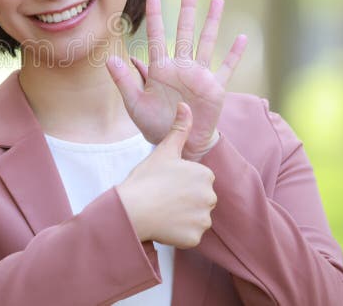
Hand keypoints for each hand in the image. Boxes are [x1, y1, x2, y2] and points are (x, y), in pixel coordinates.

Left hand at [107, 0, 246, 159]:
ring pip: (207, 43)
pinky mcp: (214, 88)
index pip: (156, 37)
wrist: (176, 142)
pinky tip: (243, 38)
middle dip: (188, 11)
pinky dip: (234, 54)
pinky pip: (226, 68)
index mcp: (160, 69)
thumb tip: (110, 58)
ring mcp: (199, 75)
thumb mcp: (135, 103)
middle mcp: (180, 67)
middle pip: (185, 33)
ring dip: (212, 22)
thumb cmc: (154, 123)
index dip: (155, 17)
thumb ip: (124, 81)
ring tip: (218, 0)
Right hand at [116, 102, 216, 247]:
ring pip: (196, 218)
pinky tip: (164, 225)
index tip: (165, 183)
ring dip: (183, 217)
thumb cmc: (146, 178)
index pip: (198, 180)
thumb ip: (179, 129)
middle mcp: (211, 197)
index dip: (181, 182)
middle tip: (163, 198)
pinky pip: (190, 236)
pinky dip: (179, 233)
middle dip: (185, 200)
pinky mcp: (195, 238)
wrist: (131, 209)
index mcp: (206, 174)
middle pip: (200, 199)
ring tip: (162, 211)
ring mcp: (203, 219)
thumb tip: (185, 105)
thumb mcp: (164, 151)